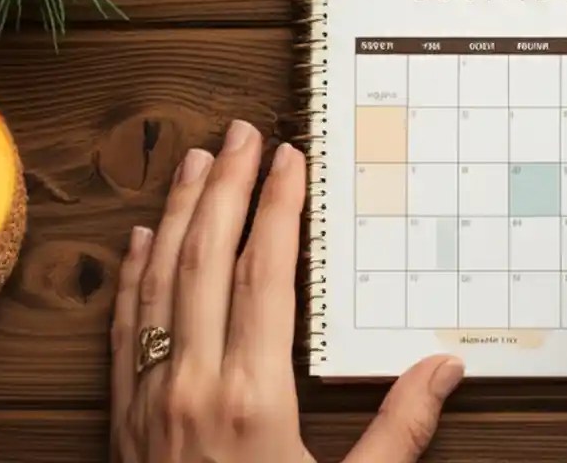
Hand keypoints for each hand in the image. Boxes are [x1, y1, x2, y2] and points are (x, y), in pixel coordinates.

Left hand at [110, 120, 464, 462]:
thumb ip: (400, 433)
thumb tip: (445, 370)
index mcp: (252, 397)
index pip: (266, 273)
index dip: (277, 207)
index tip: (289, 160)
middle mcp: (190, 383)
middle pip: (205, 258)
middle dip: (223, 186)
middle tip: (239, 134)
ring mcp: (147, 398)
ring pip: (156, 281)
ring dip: (174, 214)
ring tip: (191, 163)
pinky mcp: (121, 419)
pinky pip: (121, 328)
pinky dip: (129, 275)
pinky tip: (138, 241)